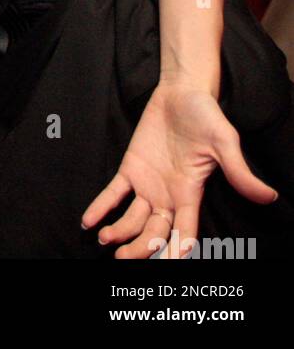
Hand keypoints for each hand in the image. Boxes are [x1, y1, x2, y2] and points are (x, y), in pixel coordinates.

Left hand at [81, 81, 278, 257]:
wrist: (182, 92)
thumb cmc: (206, 116)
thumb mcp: (225, 142)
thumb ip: (240, 171)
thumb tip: (268, 195)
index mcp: (190, 194)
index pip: (184, 231)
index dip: (177, 249)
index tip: (170, 265)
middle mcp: (168, 195)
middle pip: (155, 232)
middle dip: (141, 248)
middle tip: (125, 259)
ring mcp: (148, 183)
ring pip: (133, 218)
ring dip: (120, 232)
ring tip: (107, 241)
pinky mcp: (131, 167)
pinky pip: (114, 192)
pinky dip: (101, 207)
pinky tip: (89, 222)